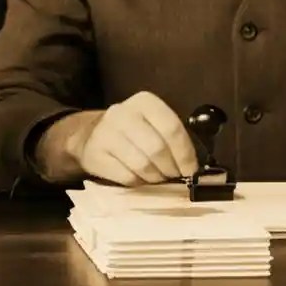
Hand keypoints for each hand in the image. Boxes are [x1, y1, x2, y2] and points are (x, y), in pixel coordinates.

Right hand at [72, 91, 199, 185]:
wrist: (91, 135)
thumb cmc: (133, 131)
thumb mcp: (153, 123)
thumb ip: (173, 139)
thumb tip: (193, 168)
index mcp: (145, 102)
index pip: (171, 128)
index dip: (185, 154)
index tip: (191, 171)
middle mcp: (123, 113)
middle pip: (157, 148)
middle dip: (171, 169)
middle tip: (174, 176)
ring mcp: (106, 133)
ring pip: (142, 165)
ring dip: (155, 178)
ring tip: (158, 178)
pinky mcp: (95, 154)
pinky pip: (126, 176)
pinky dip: (138, 182)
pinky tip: (140, 179)